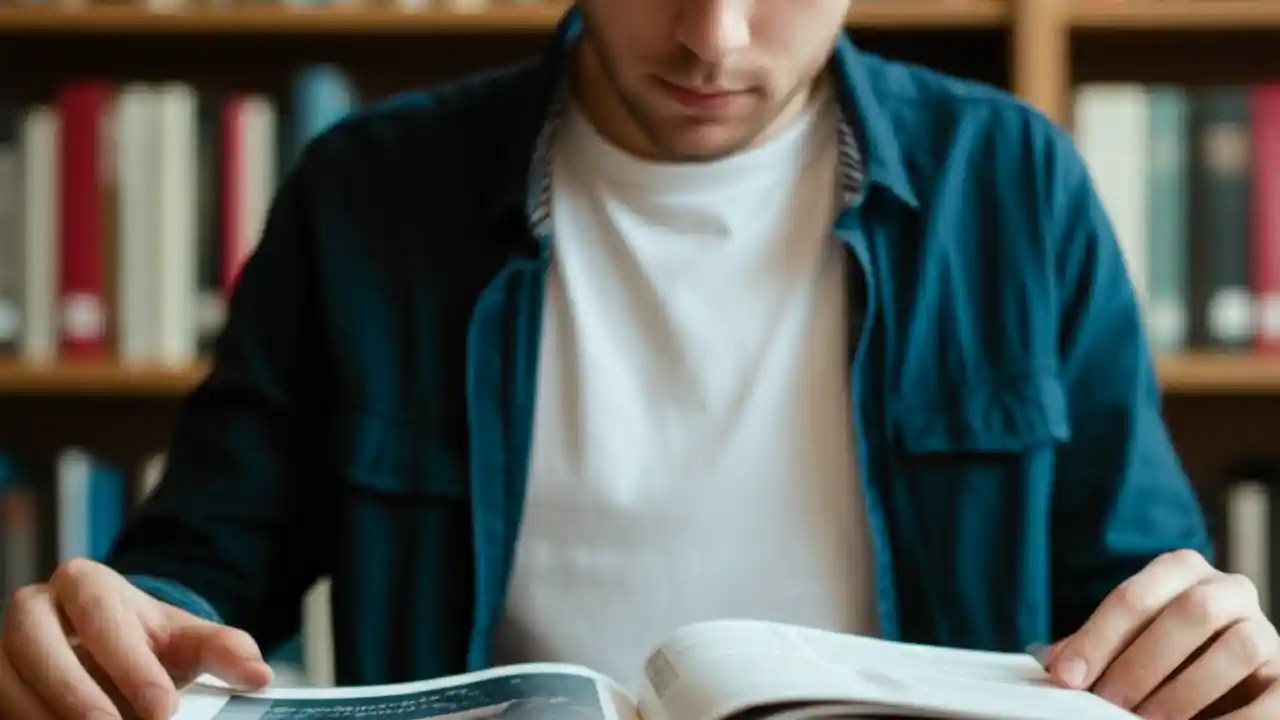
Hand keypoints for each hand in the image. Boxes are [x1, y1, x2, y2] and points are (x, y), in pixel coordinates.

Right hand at [1, 558, 272, 718]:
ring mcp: (6, 646)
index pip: (102, 615)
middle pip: (38, 643)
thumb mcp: (191, 642)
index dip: (129, 664)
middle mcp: (35, 608)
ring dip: (46, 716)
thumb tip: (260, 675)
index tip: (162, 709)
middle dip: (76, 693)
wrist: (115, 655)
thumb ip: (227, 652)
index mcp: (86, 583)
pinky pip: (1, 705)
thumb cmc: (150, 644)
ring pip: (9, 679)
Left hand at [1045, 549, 1279, 718]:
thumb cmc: (1158, 654)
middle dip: (1142, 664)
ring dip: (1186, 691)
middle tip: (1109, 703)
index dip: (1098, 639)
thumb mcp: (1122, 643)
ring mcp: (1264, 627)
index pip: (1135, 595)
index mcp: (1179, 570)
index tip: (1068, 678)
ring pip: (1237, 648)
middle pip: (1190, 614)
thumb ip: (1089, 649)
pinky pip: (1272, 695)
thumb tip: (1052, 665)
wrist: (1217, 675)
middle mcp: (1228, 588)